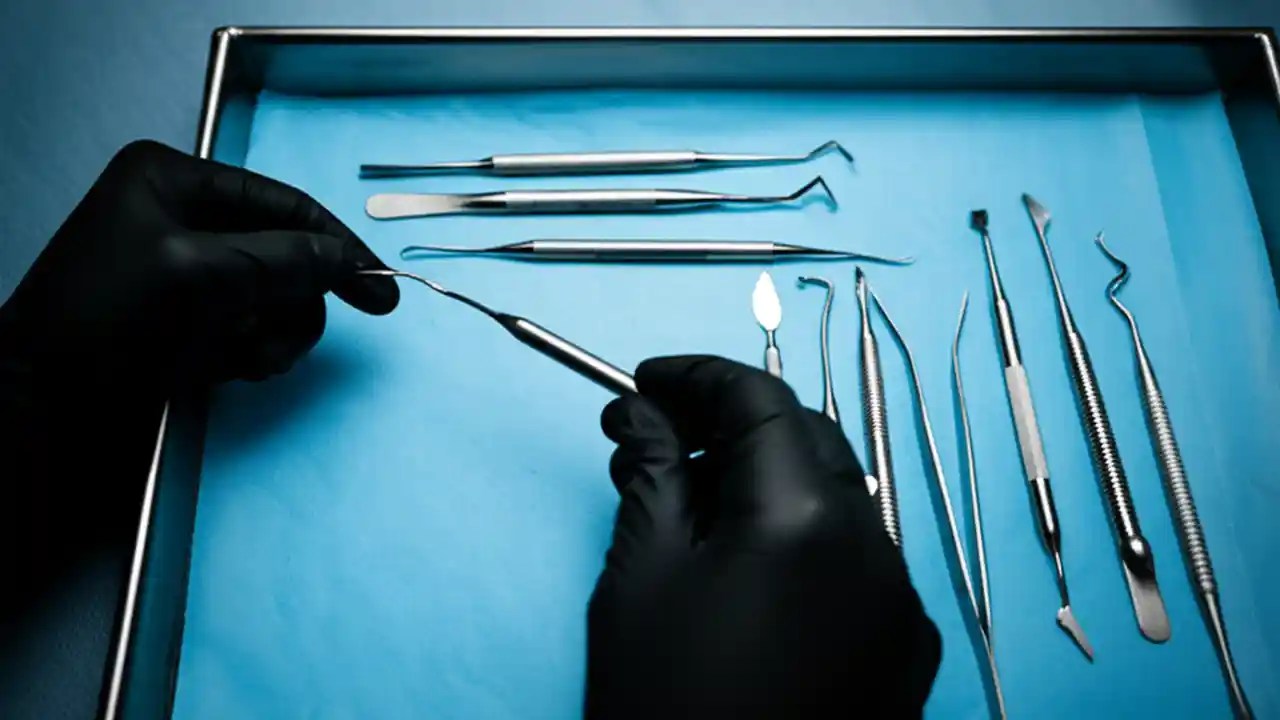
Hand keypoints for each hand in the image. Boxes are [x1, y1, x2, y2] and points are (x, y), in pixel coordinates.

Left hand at [0, 140, 397, 391]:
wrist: (38, 404)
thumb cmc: (107, 321)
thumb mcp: (199, 274)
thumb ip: (283, 258)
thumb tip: (350, 260)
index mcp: (173, 181)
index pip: (282, 203)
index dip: (336, 244)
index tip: (382, 288)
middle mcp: (182, 219)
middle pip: (283, 256)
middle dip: (287, 304)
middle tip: (276, 343)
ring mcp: (185, 275)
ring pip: (272, 301)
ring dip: (268, 336)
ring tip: (240, 360)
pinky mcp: (185, 322)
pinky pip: (247, 332)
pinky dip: (244, 355)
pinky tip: (218, 370)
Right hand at [589, 356, 939, 717]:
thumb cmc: (665, 706)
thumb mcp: (640, 579)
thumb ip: (652, 474)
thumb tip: (646, 414)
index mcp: (807, 521)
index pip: (761, 400)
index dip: (696, 376)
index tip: (643, 381)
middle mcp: (876, 550)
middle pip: (806, 439)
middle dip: (726, 425)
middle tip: (650, 438)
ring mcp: (900, 605)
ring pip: (834, 498)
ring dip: (762, 480)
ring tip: (683, 503)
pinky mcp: (904, 651)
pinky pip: (854, 560)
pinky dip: (799, 537)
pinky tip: (740, 563)